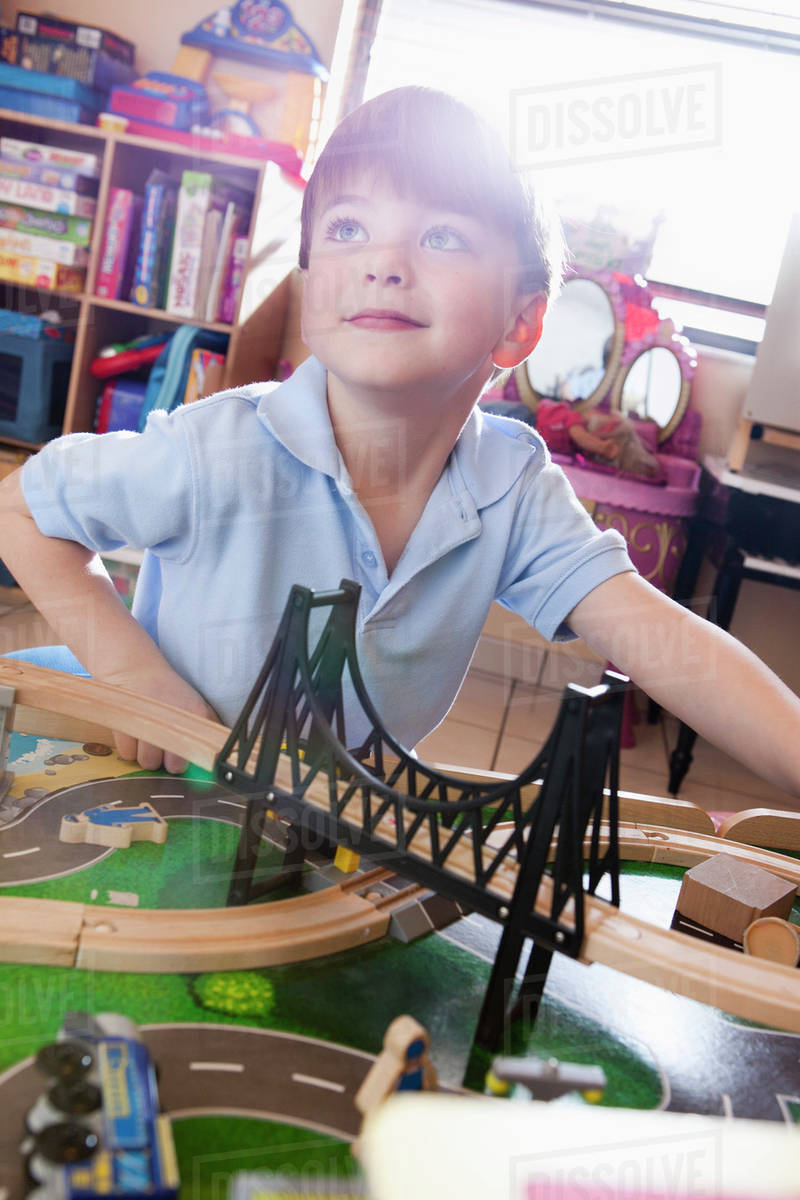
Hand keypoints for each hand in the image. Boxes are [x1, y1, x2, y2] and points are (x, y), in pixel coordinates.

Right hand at [101, 664, 219, 773]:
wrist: (136, 672)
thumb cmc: (168, 694)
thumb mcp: (196, 705)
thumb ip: (210, 728)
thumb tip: (223, 753)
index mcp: (196, 714)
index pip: (200, 755)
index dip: (191, 760)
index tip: (186, 757)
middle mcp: (173, 720)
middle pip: (173, 766)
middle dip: (167, 760)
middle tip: (163, 744)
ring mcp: (148, 724)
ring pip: (148, 763)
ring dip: (146, 755)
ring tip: (147, 736)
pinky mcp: (124, 726)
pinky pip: (128, 755)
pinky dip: (129, 748)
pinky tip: (134, 732)